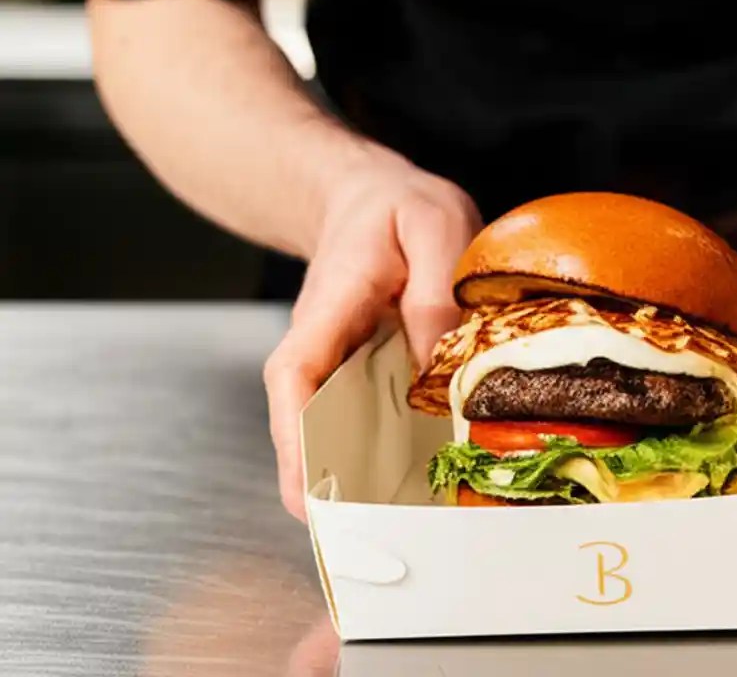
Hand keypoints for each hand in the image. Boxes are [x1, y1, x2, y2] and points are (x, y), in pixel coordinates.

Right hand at [263, 162, 481, 520]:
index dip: (296, 442)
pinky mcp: (360, 375)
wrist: (370, 199)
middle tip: (368, 540)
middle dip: (326, 487)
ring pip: (333, 434)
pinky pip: (363, 423)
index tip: (307, 498)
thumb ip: (435, 288)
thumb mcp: (433, 224)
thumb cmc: (399, 209)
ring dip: (357, 481)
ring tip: (399, 529)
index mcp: (327, 309)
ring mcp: (336, 365)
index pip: (295, 378)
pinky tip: (422, 486)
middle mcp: (320, 348)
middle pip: (304, 428)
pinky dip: (384, 457)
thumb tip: (439, 363)